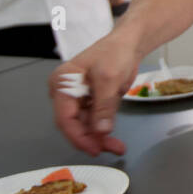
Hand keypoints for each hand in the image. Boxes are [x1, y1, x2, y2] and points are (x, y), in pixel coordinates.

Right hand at [49, 30, 141, 156]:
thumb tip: (101, 131)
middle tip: (107, 150)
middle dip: (90, 139)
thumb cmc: (115, 53)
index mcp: (62, 83)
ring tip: (116, 147)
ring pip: (85, 125)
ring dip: (99, 137)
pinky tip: (113, 140)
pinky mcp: (92, 101)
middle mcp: (66, 92)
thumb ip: (104, 106)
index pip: (64, 117)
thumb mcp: (108, 79)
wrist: (129, 43)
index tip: (93, 149)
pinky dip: (103, 130)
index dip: (78, 136)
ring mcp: (79, 98)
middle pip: (73, 123)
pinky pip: (94, 120)